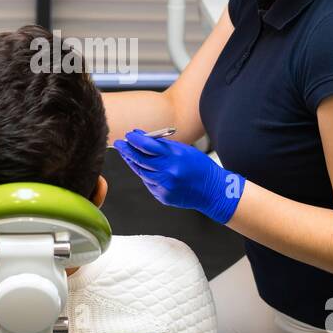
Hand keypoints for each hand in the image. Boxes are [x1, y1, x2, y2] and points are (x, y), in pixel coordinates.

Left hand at [113, 130, 244, 224]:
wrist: (213, 191)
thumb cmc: (199, 167)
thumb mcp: (184, 151)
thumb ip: (163, 145)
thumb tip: (141, 137)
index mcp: (175, 157)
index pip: (148, 146)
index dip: (135, 140)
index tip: (129, 135)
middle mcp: (168, 172)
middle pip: (140, 160)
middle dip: (127, 151)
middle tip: (119, 144)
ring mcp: (164, 186)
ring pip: (141, 172)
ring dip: (133, 162)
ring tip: (127, 154)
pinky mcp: (163, 196)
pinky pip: (148, 183)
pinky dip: (145, 175)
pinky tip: (145, 169)